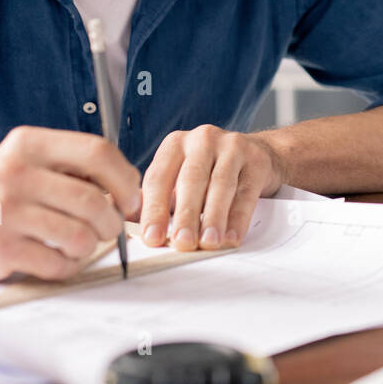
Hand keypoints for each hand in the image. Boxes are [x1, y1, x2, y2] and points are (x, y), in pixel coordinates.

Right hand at [0, 125, 140, 281]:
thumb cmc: (11, 192)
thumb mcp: (38, 162)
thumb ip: (82, 169)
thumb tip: (136, 196)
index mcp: (30, 143)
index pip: (96, 152)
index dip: (125, 179)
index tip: (130, 200)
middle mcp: (14, 172)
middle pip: (92, 200)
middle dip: (111, 222)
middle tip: (107, 229)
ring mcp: (3, 210)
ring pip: (79, 236)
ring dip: (89, 246)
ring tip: (79, 243)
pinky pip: (57, 264)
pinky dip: (68, 266)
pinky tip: (57, 257)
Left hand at [139, 125, 286, 251]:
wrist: (256, 154)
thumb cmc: (209, 171)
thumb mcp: (179, 177)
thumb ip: (156, 200)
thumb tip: (126, 224)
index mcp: (175, 144)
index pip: (159, 177)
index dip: (154, 209)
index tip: (152, 237)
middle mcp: (202, 140)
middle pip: (191, 180)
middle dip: (185, 215)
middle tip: (182, 243)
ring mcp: (232, 147)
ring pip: (220, 185)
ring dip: (213, 217)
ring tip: (208, 243)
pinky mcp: (256, 160)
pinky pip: (246, 193)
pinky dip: (238, 219)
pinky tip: (231, 237)